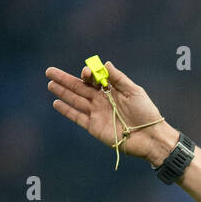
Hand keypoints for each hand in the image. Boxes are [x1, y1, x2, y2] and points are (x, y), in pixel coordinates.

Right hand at [45, 60, 175, 163]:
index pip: (92, 80)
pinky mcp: (95, 128)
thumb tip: (105, 63)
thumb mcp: (134, 91)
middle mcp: (101, 101)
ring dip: (63, 92)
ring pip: (76, 100)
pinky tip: (57, 103)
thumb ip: (119, 78)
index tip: (87, 74)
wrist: (151, 137)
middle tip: (49, 71)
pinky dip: (67, 110)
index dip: (87, 75)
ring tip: (50, 84)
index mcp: (111, 91)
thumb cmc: (146, 113)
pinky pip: (78, 117)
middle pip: (79, 88)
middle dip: (64, 80)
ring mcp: (97, 114)